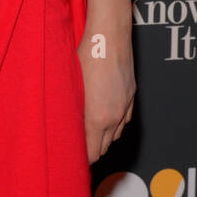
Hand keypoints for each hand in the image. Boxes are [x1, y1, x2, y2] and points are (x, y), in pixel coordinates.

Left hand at [76, 31, 135, 163]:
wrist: (109, 37)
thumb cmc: (86, 58)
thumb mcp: (71, 87)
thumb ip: (72, 111)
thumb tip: (65, 126)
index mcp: (97, 118)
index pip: (91, 153)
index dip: (81, 159)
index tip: (72, 158)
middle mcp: (114, 117)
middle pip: (104, 148)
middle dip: (91, 150)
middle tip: (77, 147)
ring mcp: (125, 107)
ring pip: (115, 135)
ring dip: (103, 137)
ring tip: (89, 131)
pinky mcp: (131, 96)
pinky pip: (124, 120)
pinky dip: (114, 124)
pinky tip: (105, 116)